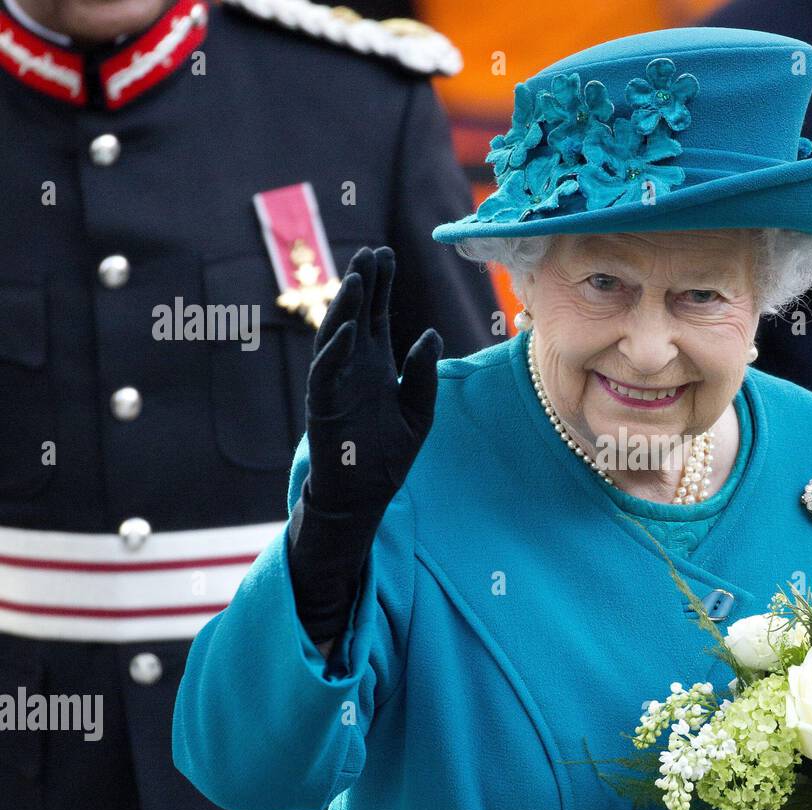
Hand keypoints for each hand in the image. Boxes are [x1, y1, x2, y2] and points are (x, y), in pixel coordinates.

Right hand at [304, 246, 440, 520]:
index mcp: (377, 366)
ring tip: (358, 278)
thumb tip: (430, 334)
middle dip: (363, 284)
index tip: (386, 254)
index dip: (382, 286)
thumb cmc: (388, 456)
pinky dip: (335, 351)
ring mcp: (336, 384)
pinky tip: (348, 329)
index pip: (378, 317)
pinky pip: (325, 373)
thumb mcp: (419, 412)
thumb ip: (424, 375)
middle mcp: (354, 368)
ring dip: (346, 308)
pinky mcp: (322, 406)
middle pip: (356, 317)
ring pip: (336, 335)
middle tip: (370, 252)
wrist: (363, 496)